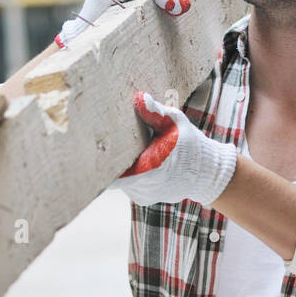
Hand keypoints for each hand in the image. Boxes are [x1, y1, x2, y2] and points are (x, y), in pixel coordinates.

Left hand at [109, 91, 237, 206]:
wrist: (207, 173)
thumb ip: (156, 113)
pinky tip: (138, 157)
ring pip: (119, 177)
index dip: (99, 162)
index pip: (113, 173)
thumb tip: (140, 98)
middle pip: (112, 173)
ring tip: (129, 146)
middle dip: (110, 156)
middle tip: (103, 136)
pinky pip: (127, 182)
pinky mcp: (141, 198)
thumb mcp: (175, 123)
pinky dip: (128, 170)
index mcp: (151, 170)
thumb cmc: (191, 145)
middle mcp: (143, 188)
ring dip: (120, 163)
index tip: (89, 148)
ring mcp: (141, 196)